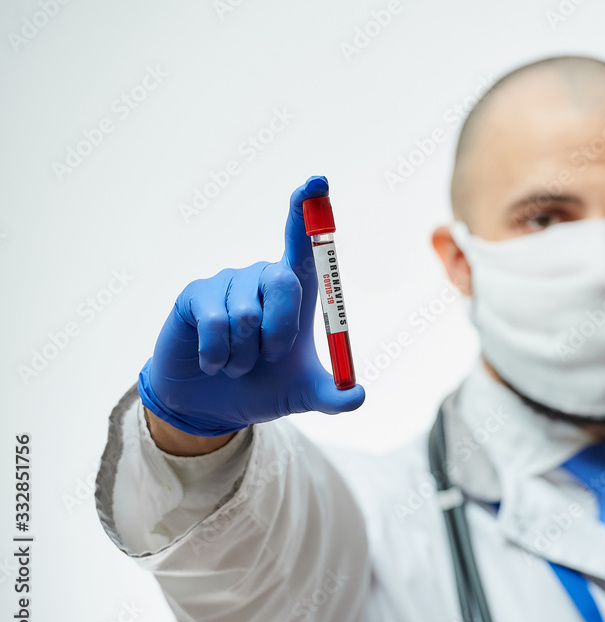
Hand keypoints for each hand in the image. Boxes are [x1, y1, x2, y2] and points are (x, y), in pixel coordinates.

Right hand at [138, 176, 364, 436]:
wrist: (211, 406)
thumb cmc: (263, 389)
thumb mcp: (304, 396)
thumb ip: (334, 396)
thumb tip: (358, 396)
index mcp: (296, 291)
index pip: (304, 244)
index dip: (308, 211)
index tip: (317, 181)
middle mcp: (263, 277)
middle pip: (283, 281)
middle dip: (280, 332)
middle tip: (269, 358)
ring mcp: (227, 283)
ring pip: (246, 316)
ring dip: (245, 356)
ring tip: (237, 365)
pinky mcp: (194, 295)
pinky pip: (215, 324)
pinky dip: (219, 356)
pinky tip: (214, 363)